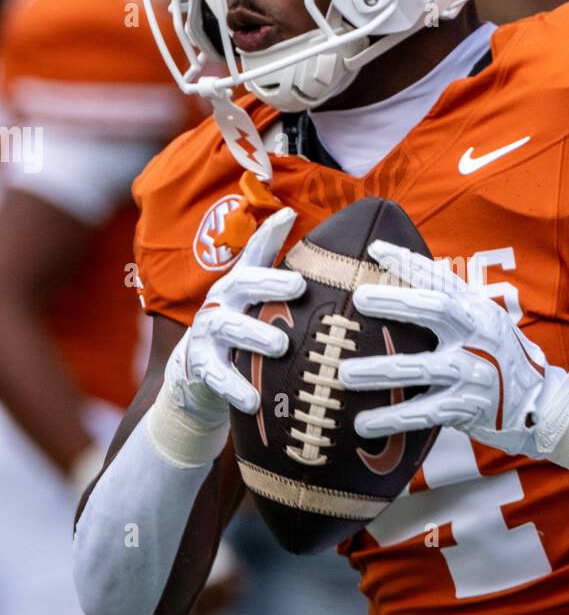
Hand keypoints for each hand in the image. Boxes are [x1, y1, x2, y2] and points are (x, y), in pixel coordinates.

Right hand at [165, 207, 305, 420]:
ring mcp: (208, 332)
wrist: (197, 378)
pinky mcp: (200, 365)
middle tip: (298, 287)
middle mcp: (222, 301)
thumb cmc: (241, 334)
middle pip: (243, 284)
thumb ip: (282, 283)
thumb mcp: (258, 306)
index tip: (289, 214)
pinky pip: (215, 375)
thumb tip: (326, 251)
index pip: (254, 254)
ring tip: (279, 346)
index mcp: (240, 285)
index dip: (270, 233)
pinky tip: (252, 400)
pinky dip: (234, 387)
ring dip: (254, 334)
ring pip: (228, 327)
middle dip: (269, 283)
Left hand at [338, 240, 568, 457]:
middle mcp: (477, 335)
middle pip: (433, 310)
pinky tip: (363, 423)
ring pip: (418, 368)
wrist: (540, 405)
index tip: (376, 249)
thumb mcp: (487, 325)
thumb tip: (404, 286)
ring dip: (377, 371)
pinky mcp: (465, 406)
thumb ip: (454, 309)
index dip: (408, 262)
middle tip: (359, 298)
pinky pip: (421, 412)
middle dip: (394, 302)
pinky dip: (390, 419)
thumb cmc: (502, 359)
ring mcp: (472, 372)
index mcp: (477, 311)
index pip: (440, 279)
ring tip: (344, 374)